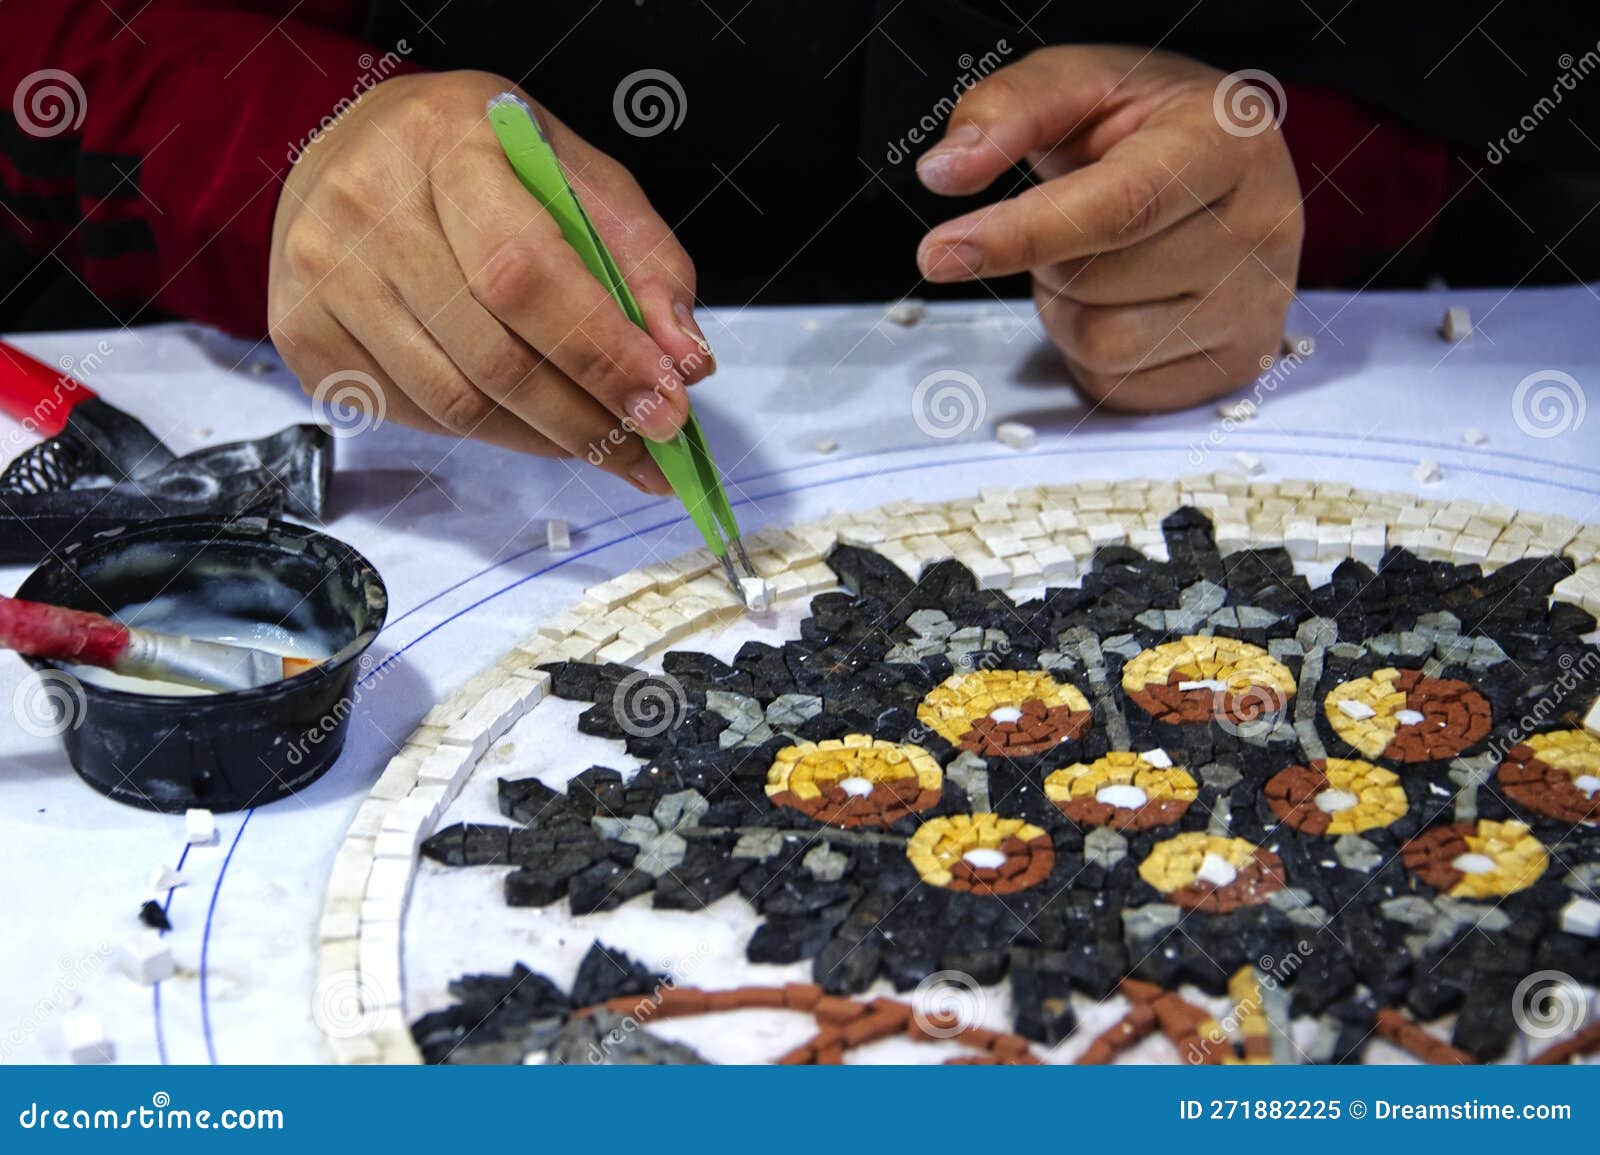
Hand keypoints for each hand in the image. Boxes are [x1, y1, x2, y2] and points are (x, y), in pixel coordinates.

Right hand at [268, 70, 713, 493]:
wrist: (354, 149)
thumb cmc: (479, 162)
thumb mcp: (575, 174)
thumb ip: (642, 258)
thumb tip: (684, 359)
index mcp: (448, 142)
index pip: (527, 272)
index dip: (602, 352)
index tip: (666, 406)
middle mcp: (368, 204)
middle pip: (493, 355)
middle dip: (588, 417)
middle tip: (649, 449)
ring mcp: (321, 273)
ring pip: (456, 404)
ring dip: (546, 440)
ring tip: (602, 441)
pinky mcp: (300, 333)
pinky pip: (417, 417)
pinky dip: (490, 434)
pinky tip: (528, 420)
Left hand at [915, 47, 1302, 411]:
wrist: (1222, 164)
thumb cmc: (1147, 124)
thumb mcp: (1079, 83)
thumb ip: (1006, 111)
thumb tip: (944, 171)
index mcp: (1227, 140)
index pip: (1119, 206)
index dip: (1021, 234)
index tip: (941, 253)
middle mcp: (1260, 226)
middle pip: (1097, 282)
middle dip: (1048, 260)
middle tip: (1072, 218)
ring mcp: (1255, 305)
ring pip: (1103, 344)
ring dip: (1067, 309)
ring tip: (1101, 258)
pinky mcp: (1234, 364)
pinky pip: (1120, 384)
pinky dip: (1093, 352)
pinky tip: (1126, 301)